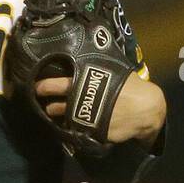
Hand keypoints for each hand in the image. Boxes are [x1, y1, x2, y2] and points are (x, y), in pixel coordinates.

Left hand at [35, 73, 165, 144]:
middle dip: (46, 100)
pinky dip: (71, 126)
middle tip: (37, 96)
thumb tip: (92, 50)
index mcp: (90, 83)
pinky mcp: (94, 132)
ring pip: (66, 116)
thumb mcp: (115, 70)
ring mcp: (89, 118)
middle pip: (60, 101)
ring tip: (50, 110)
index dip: (47, 86)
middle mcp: (86, 100)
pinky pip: (78, 129)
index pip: (62, 83)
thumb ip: (98, 67)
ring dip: (55, 112)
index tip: (36, 86)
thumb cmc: (131, 87)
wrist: (146, 110)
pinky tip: (67, 121)